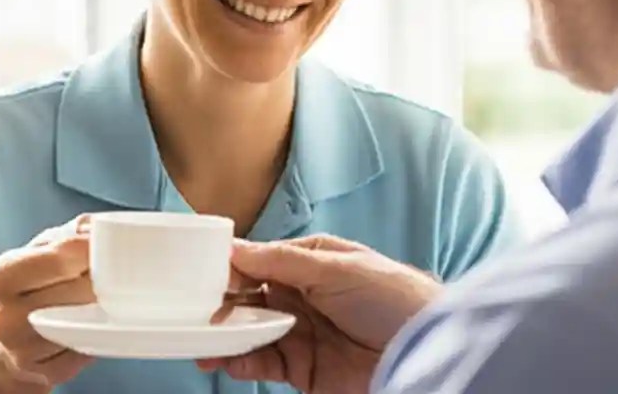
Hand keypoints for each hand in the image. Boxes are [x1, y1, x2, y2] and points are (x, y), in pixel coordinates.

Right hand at [0, 214, 97, 389]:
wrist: (7, 343)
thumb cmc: (31, 287)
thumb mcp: (40, 252)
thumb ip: (68, 234)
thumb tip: (100, 225)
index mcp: (2, 275)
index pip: (63, 255)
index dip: (95, 249)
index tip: (114, 246)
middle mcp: (5, 314)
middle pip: (80, 289)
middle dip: (103, 280)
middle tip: (114, 275)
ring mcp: (22, 349)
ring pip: (85, 321)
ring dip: (103, 310)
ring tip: (104, 299)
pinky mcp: (44, 374)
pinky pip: (87, 350)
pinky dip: (97, 338)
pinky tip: (91, 328)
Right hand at [199, 235, 442, 392]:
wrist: (427, 353)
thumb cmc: (395, 298)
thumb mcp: (338, 269)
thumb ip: (283, 262)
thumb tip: (236, 248)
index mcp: (313, 263)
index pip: (262, 260)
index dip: (232, 266)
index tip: (198, 272)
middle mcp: (304, 296)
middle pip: (251, 298)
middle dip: (221, 304)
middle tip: (189, 311)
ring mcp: (304, 333)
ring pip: (251, 332)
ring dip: (224, 336)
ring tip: (198, 341)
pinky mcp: (305, 369)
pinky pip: (264, 363)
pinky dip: (241, 362)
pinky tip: (224, 359)